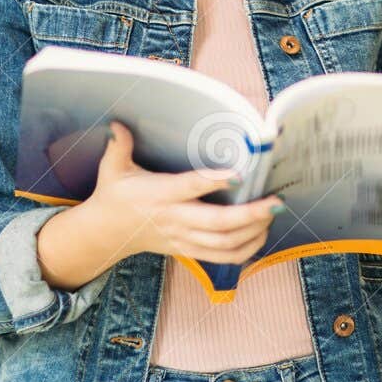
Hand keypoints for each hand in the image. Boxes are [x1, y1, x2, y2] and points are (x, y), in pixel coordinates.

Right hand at [37, 120, 280, 289]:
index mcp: (159, 195)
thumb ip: (119, 146)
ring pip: (224, 243)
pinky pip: (222, 257)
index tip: (239, 174)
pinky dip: (246, 250)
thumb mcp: (112, 169)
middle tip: (276, 202)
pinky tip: (261, 235)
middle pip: (217, 223)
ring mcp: (183, 238)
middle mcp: (175, 219)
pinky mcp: (188, 250)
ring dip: (253, 232)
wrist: (106, 233)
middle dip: (250, 215)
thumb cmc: (115, 195)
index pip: (189, 188)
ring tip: (273, 213)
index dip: (213, 181)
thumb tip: (117, 124)